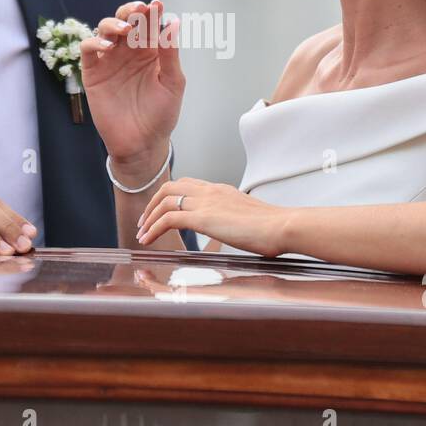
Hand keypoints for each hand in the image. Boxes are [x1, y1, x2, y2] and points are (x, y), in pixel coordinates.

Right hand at [79, 0, 183, 164]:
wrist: (142, 143)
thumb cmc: (161, 114)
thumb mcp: (173, 83)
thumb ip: (170, 54)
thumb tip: (173, 23)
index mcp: (151, 51)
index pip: (149, 24)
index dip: (152, 12)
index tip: (157, 5)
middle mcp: (129, 51)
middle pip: (126, 20)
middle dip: (131, 10)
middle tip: (139, 8)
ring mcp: (110, 60)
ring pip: (105, 29)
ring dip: (114, 24)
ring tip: (126, 30)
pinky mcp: (93, 73)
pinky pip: (88, 50)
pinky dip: (94, 42)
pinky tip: (107, 46)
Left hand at [135, 177, 290, 257]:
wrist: (283, 226)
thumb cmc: (275, 228)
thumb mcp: (250, 219)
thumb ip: (237, 220)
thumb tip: (239, 232)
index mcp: (222, 191)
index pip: (188, 184)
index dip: (170, 196)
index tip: (161, 212)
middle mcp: (211, 191)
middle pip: (170, 187)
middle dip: (153, 204)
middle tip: (145, 221)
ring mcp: (206, 202)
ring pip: (165, 200)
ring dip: (149, 218)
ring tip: (142, 233)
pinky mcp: (203, 218)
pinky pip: (168, 219)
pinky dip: (154, 229)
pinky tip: (148, 241)